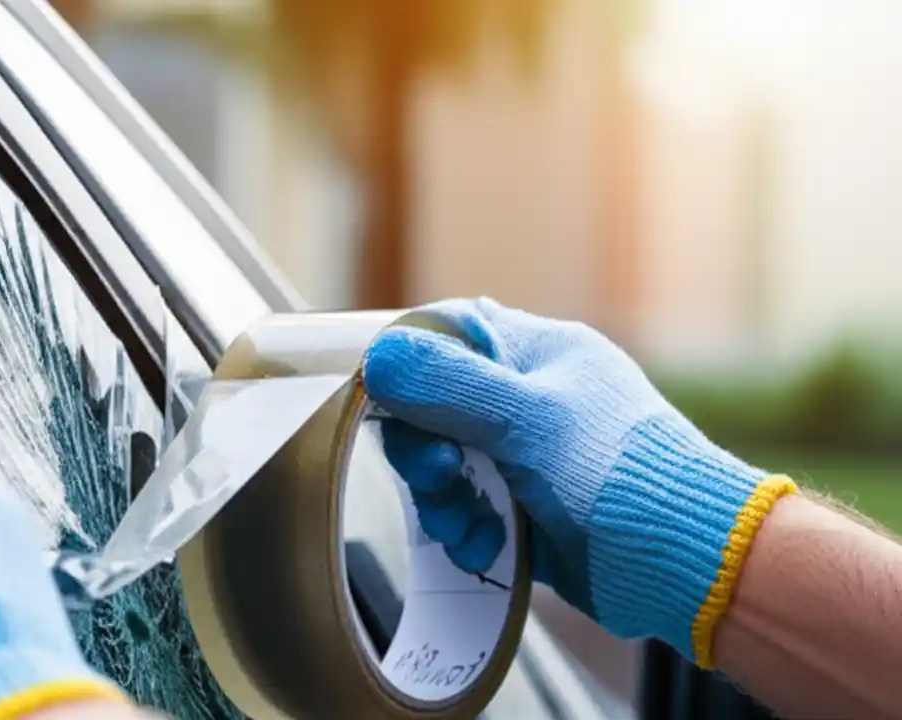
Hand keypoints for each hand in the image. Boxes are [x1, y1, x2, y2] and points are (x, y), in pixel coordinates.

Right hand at [364, 297, 795, 666]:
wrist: (685, 564)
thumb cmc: (620, 475)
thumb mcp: (527, 418)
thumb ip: (449, 384)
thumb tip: (381, 355)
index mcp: (535, 353)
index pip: (446, 335)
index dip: (406, 365)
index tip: (383, 399)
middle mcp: (524, 400)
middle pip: (430, 409)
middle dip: (424, 449)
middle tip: (441, 475)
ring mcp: (523, 457)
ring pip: (443, 467)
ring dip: (442, 500)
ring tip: (470, 526)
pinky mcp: (522, 510)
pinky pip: (466, 510)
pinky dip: (466, 530)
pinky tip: (487, 545)